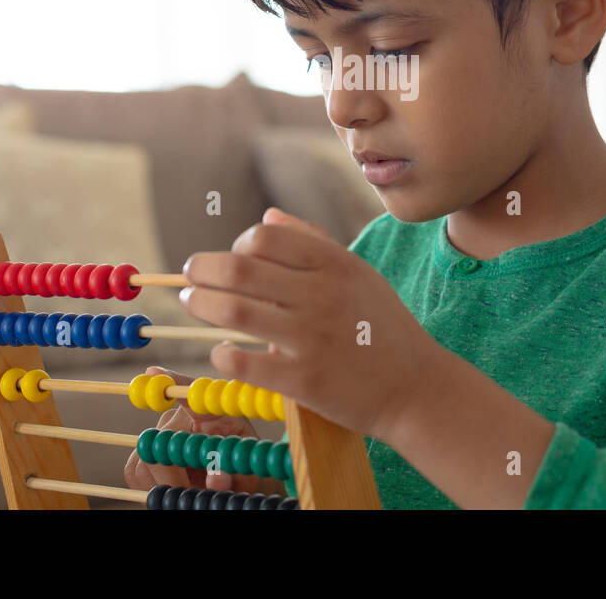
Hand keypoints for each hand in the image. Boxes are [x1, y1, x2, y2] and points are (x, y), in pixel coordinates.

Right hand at [122, 365, 285, 495]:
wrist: (233, 482)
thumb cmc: (243, 471)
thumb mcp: (248, 474)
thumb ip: (234, 475)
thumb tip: (216, 479)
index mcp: (213, 412)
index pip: (193, 392)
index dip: (173, 381)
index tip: (153, 373)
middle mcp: (183, 416)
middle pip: (163, 436)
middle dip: (171, 472)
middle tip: (187, 492)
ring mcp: (163, 432)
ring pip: (144, 456)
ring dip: (161, 482)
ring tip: (186, 493)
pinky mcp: (148, 451)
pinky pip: (135, 469)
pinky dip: (149, 486)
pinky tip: (171, 491)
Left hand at [179, 207, 439, 440]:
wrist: (417, 387)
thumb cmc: (384, 327)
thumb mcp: (358, 274)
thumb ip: (313, 242)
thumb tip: (267, 217)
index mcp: (334, 264)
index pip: (264, 238)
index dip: (237, 245)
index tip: (229, 259)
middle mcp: (321, 295)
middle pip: (239, 269)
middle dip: (201, 270)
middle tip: (188, 277)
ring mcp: (311, 339)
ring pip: (234, 311)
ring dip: (200, 303)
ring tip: (190, 303)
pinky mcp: (304, 381)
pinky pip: (244, 362)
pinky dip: (222, 354)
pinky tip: (222, 351)